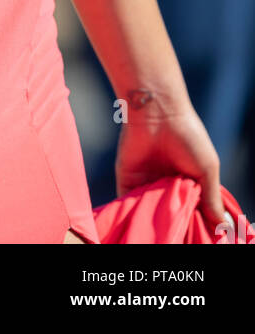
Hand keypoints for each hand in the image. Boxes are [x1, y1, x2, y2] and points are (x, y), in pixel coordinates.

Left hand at [115, 94, 226, 231]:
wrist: (156, 113)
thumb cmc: (187, 137)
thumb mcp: (207, 169)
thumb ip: (212, 198)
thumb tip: (221, 227)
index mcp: (189, 183)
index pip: (194, 211)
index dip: (197, 223)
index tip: (199, 235)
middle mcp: (168, 185)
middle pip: (172, 215)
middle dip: (178, 225)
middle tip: (181, 237)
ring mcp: (148, 185)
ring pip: (152, 214)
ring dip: (158, 224)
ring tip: (165, 233)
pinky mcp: (128, 182)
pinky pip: (130, 206)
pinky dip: (137, 217)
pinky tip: (144, 225)